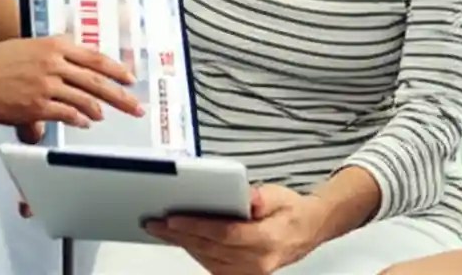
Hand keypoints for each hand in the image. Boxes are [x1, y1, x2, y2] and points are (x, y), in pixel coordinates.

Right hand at [0, 36, 143, 126]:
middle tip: (134, 105)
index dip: (115, 69)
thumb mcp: (24, 47)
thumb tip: (68, 63)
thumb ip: (49, 52)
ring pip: (84, 98)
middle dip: (119, 94)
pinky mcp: (35, 106)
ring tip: (107, 115)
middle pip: (96, 79)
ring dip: (99, 109)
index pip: (93, 57)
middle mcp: (52, 63)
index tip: (129, 78)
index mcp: (51, 45)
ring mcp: (45, 85)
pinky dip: (79, 119)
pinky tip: (84, 122)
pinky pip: (66, 114)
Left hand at [145, 185, 327, 274]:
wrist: (306, 231)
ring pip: (208, 260)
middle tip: (156, 223)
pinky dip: (195, 252)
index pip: (226, 234)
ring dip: (183, 245)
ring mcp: (250, 272)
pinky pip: (212, 266)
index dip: (198, 227)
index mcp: (268, 239)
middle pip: (211, 249)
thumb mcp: (278, 195)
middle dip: (180, 235)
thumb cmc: (291, 211)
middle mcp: (258, 262)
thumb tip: (247, 197)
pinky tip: (181, 241)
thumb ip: (261, 197)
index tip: (174, 219)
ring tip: (161, 230)